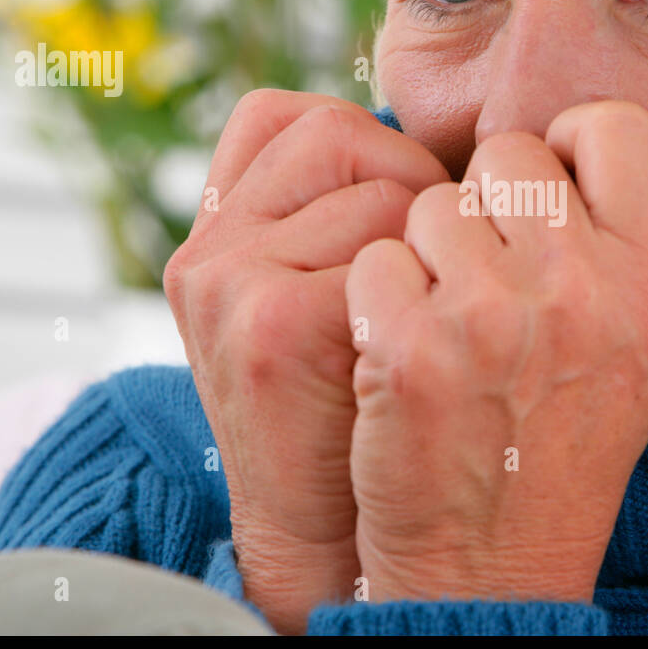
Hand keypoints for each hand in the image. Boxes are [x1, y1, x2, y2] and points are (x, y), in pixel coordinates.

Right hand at [163, 90, 447, 631]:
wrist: (325, 531)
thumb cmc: (351, 405)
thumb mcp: (316, 301)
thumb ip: (334, 222)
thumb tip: (433, 149)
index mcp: (214, 237)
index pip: (277, 116)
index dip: (360, 139)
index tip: (402, 198)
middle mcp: (208, 251)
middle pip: (331, 131)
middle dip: (408, 174)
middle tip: (439, 247)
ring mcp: (231, 284)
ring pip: (376, 190)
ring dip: (430, 238)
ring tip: (435, 301)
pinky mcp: (274, 324)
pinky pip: (390, 255)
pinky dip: (427, 291)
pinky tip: (425, 343)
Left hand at [344, 101, 647, 602]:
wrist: (495, 562)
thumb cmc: (564, 442)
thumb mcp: (641, 346)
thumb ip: (619, 244)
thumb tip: (570, 145)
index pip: (620, 128)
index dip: (571, 142)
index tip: (547, 182)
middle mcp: (584, 291)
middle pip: (511, 156)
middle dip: (488, 204)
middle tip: (487, 276)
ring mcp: (495, 318)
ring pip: (432, 205)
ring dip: (428, 255)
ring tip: (449, 327)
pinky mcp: (413, 348)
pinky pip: (376, 259)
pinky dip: (377, 299)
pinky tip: (403, 352)